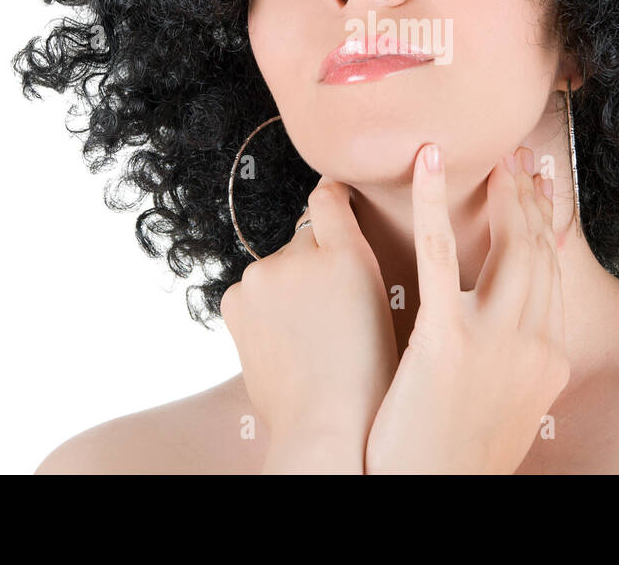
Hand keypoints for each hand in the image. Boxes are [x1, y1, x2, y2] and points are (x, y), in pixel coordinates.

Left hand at [220, 176, 398, 464]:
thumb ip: (352, 251)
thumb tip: (326, 211)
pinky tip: (284, 338)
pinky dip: (264, 308)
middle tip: (332, 310)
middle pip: (303, 241)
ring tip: (309, 332)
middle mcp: (300, 254)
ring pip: (278, 268)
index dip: (334, 199)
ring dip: (288, 287)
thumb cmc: (366, 372)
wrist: (323, 422)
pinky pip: (252, 292)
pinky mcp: (235, 300)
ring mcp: (263, 276)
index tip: (337, 204)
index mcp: (348, 253)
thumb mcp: (383, 301)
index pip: (328, 197)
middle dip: (314, 264)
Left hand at [364, 144, 569, 473]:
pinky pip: (441, 255)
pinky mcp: (446, 341)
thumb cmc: (456, 462)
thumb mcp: (508, 414)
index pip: (553, 277)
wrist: (432, 498)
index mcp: (549, 362)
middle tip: (519, 157)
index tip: (540, 191)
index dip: (546, 227)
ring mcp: (495, 342)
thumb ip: (517, 370)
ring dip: (502, 194)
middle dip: (531, 199)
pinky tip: (426, 166)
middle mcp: (534, 346)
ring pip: (509, 247)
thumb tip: (517, 344)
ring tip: (491, 158)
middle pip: (538, 253)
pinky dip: (435, 202)